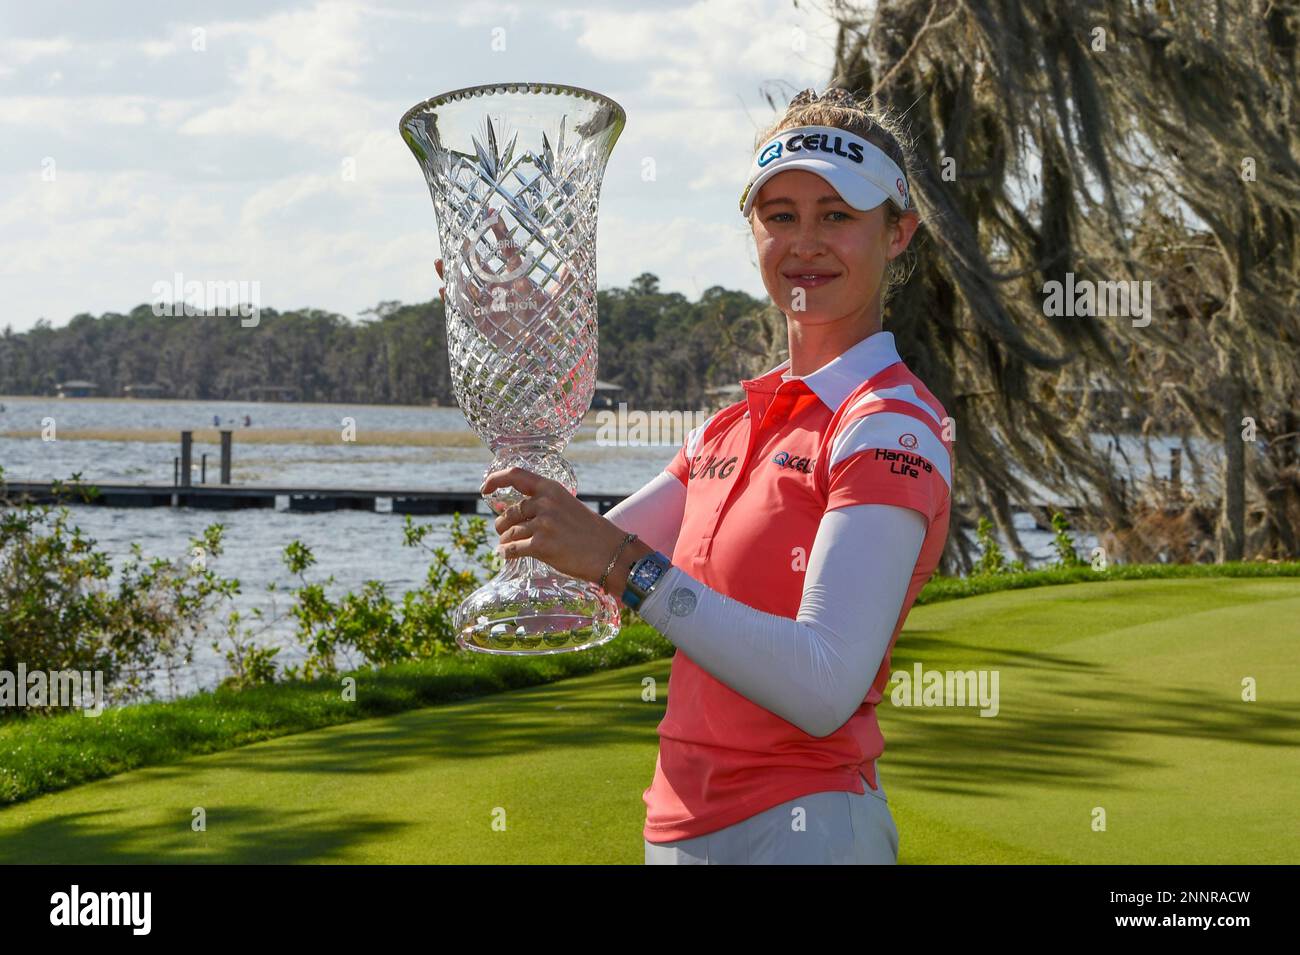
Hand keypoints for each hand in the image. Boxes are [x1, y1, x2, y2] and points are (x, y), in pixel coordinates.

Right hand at [435, 207, 575, 351]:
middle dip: (470, 249)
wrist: (536, 349)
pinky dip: (452, 300)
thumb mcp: (556, 302)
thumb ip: (565, 282)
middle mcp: (499, 286)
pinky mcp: (480, 321)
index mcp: (516, 277)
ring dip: (452, 273)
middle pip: (481, 264)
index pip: (507, 250)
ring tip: (440, 260)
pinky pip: (463, 309)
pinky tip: (443, 291)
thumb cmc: (545, 322)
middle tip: (461, 234)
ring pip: (467, 284)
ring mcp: (488, 302)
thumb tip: (577, 261)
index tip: (492, 211)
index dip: (500, 231)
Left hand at [484, 466, 653, 592]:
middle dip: (502, 526)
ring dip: (505, 542)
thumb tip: (515, 514)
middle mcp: (545, 503)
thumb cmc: (591, 533)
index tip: (484, 488)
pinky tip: (507, 556)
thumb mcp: (568, 507)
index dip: (495, 479)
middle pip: (508, 513)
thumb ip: (544, 506)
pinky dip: (506, 554)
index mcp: (552, 489)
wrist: (612, 553)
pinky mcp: (542, 545)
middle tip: (506, 534)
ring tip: (511, 548)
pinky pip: (512, 549)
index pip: (515, 475)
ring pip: (508, 533)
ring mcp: (543, 524)